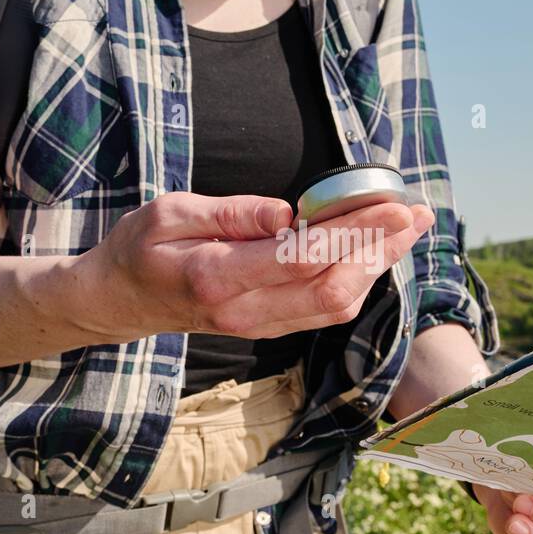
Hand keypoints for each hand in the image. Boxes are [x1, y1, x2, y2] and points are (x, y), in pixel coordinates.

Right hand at [69, 192, 434, 342]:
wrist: (115, 303)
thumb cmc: (137, 249)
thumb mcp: (168, 212)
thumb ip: (231, 214)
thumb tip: (289, 213)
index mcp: (219, 277)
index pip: (305, 257)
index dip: (356, 233)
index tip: (393, 205)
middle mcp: (245, 311)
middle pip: (333, 286)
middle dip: (382, 249)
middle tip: (416, 213)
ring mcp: (258, 326)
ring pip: (335, 306)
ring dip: (377, 268)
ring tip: (406, 229)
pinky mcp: (266, 328)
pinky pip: (323, 313)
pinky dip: (357, 282)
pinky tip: (374, 254)